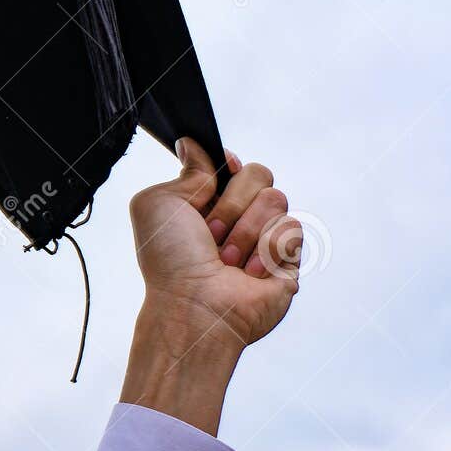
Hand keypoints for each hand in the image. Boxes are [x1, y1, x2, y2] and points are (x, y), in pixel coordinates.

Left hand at [120, 139, 301, 432]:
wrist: (194, 307)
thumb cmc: (170, 264)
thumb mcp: (158, 204)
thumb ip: (185, 170)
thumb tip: (193, 144)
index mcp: (210, 202)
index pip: (235, 164)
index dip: (228, 167)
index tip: (216, 177)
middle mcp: (239, 218)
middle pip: (260, 173)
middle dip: (232, 203)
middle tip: (211, 233)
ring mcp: (266, 238)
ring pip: (276, 199)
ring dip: (245, 230)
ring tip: (226, 260)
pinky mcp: (288, 259)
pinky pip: (292, 227)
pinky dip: (266, 249)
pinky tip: (248, 273)